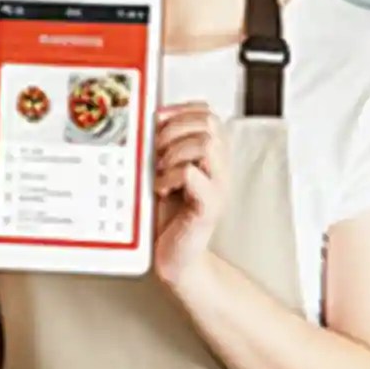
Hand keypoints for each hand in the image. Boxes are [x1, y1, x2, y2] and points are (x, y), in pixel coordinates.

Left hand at [153, 102, 226, 283]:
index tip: (159, 119)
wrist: (176, 258)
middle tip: (157, 149)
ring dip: (173, 152)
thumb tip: (150, 121)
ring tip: (160, 170)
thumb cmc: (169, 217)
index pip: (208, 115)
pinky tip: (162, 189)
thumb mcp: (164, 174)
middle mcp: (219, 169)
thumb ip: (164, 149)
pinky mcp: (208, 207)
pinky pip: (192, 174)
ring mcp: (218, 187)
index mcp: (211, 158)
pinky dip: (170, 176)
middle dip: (175, 128)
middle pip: (209, 123)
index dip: (182, 110)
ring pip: (205, 144)